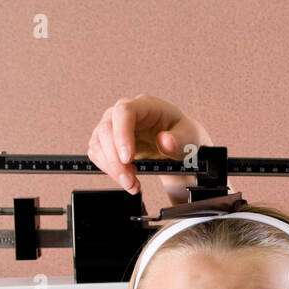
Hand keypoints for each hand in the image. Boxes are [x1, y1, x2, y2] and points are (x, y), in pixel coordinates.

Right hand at [87, 94, 213, 204]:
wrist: (177, 145)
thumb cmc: (182, 135)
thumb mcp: (190, 137)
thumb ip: (179, 140)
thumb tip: (164, 141)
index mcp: (145, 106)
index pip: (124, 111)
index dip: (121, 134)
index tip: (127, 158)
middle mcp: (123, 113)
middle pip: (106, 129)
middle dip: (115, 160)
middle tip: (130, 180)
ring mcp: (112, 126)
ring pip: (98, 144)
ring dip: (111, 168)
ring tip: (132, 182)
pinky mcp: (106, 141)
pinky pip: (98, 155)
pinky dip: (110, 171)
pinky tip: (127, 178)